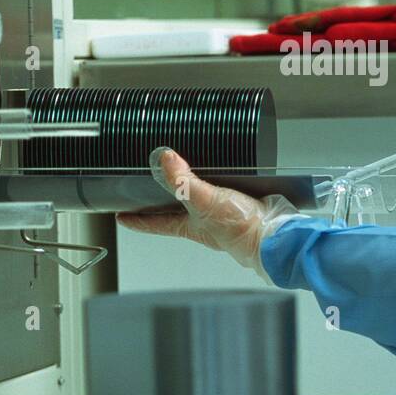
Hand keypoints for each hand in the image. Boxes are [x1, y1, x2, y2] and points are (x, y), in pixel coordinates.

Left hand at [116, 147, 298, 280]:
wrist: (275, 234)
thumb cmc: (240, 230)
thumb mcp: (205, 201)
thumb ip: (183, 181)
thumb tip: (164, 159)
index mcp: (188, 225)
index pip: (153, 223)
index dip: (135, 219)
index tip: (120, 216)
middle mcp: (203, 222)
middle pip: (173, 212)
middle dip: (160, 203)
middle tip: (147, 192)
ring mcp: (222, 215)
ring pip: (198, 201)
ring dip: (190, 189)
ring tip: (181, 175)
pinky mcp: (241, 205)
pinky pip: (222, 192)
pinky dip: (217, 182)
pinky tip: (222, 173)